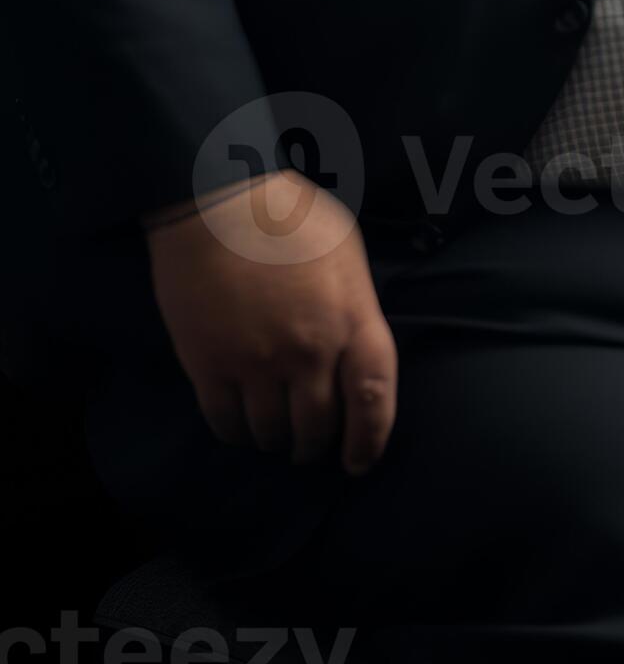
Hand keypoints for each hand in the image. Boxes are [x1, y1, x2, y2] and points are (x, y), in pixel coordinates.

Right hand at [142, 170, 397, 475]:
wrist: (217, 201)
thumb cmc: (289, 215)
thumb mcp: (346, 255)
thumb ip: (354, 309)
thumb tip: (352, 351)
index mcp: (351, 318)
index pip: (374, 397)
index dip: (372, 438)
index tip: (360, 461)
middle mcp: (309, 350)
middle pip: (319, 427)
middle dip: (316, 446)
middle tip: (311, 447)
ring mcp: (257, 361)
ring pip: (271, 433)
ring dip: (275, 442)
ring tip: (275, 436)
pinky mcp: (210, 365)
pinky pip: (226, 423)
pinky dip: (235, 434)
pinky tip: (240, 426)